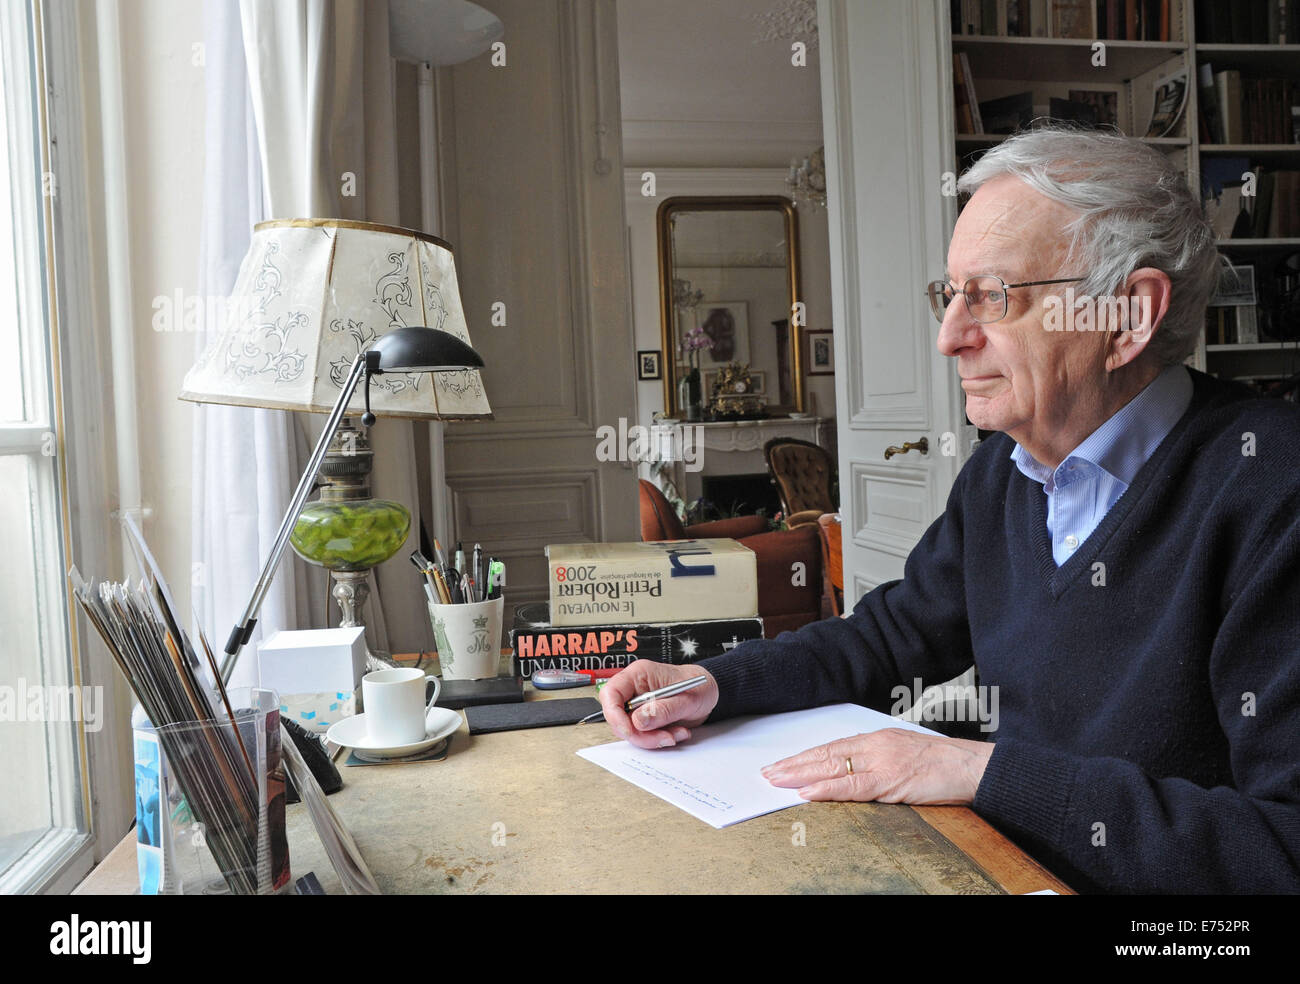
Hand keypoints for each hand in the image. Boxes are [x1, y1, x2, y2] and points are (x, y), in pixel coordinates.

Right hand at [598, 659, 718, 749]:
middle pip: (618, 716)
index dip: (614, 714)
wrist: (711, 693)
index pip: (610, 693)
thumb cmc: (699, 687)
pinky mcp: (644, 718)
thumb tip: (638, 721)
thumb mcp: (687, 700)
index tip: (629, 731)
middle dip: (640, 733)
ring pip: (630, 729)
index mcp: (639, 674)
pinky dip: (658, 739)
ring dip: (652, 738)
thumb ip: (663, 710)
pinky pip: (641, 735)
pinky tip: (677, 732)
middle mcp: (634, 689)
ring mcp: (638, 704)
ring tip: (677, 733)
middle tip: (664, 737)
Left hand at [761, 728, 993, 804]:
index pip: (832, 746)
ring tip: (777, 780)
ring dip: (801, 775)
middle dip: (794, 764)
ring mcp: (882, 762)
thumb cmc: (942, 764)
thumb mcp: (903, 755)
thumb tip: (850, 773)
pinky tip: (808, 792)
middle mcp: (875, 745)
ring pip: (832, 767)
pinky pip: (852, 786)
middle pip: (826, 754)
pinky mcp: (891, 780)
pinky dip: (827, 789)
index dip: (805, 755)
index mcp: (877, 738)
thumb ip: (876, 761)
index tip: (783, 763)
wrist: (971, 765)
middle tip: (768, 772)